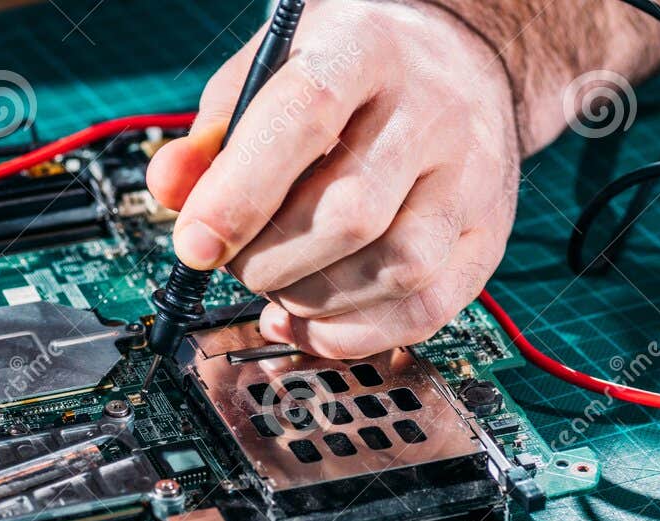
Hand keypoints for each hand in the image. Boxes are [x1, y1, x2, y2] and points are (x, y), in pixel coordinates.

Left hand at [146, 0, 519, 358]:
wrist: (461, 65)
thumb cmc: (352, 75)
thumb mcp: (270, 73)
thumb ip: (214, 135)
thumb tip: (171, 189)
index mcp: (366, 48)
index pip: (304, 118)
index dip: (241, 194)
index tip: (195, 246)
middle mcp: (431, 110)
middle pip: (350, 213)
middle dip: (270, 261)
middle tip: (237, 262)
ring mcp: (470, 177)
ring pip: (393, 270)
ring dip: (311, 300)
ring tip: (277, 284)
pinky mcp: (488, 236)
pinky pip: (423, 311)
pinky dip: (351, 334)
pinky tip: (310, 319)